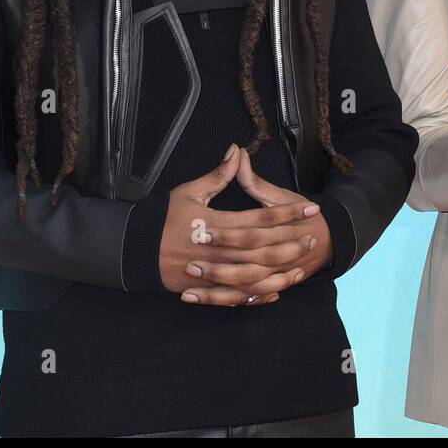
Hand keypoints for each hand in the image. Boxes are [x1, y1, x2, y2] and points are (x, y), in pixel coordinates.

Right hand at [178, 145, 333, 304]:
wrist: (133, 249)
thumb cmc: (162, 218)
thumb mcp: (190, 192)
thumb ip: (219, 175)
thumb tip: (237, 151)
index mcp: (217, 223)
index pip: (261, 217)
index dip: (288, 213)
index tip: (309, 208)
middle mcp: (218, 250)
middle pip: (263, 248)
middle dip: (291, 243)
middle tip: (313, 237)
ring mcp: (212, 272)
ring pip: (254, 275)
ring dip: (280, 271)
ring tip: (301, 265)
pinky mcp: (206, 288)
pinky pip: (236, 295)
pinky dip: (257, 295)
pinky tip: (276, 290)